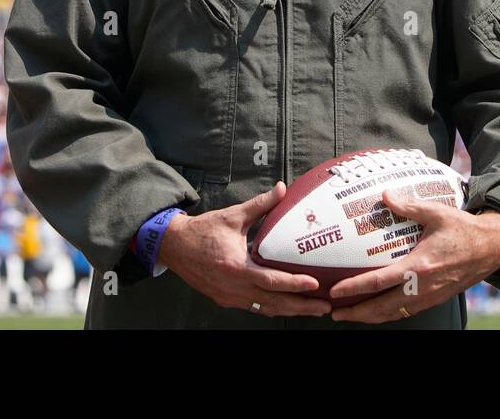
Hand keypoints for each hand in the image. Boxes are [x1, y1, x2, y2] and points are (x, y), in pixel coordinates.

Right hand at [158, 181, 332, 317]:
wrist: (174, 246)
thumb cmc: (203, 230)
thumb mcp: (233, 216)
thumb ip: (260, 205)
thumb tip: (282, 188)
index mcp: (236, 267)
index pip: (272, 280)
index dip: (295, 284)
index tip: (315, 284)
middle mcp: (234, 287)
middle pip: (274, 303)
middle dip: (301, 307)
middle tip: (325, 307)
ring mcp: (229, 297)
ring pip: (265, 309)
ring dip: (290, 310)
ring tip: (313, 309)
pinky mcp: (225, 300)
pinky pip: (254, 307)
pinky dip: (273, 308)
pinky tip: (287, 306)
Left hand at [327, 188, 499, 323]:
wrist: (492, 248)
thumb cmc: (463, 229)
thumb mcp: (436, 213)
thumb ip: (408, 206)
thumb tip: (385, 195)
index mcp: (419, 266)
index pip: (379, 281)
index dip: (354, 288)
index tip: (335, 291)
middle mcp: (422, 287)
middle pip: (382, 308)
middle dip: (356, 313)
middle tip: (334, 312)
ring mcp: (429, 296)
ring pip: (394, 314)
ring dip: (370, 317)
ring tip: (350, 315)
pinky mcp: (435, 299)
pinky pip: (406, 311)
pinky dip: (388, 314)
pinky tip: (377, 310)